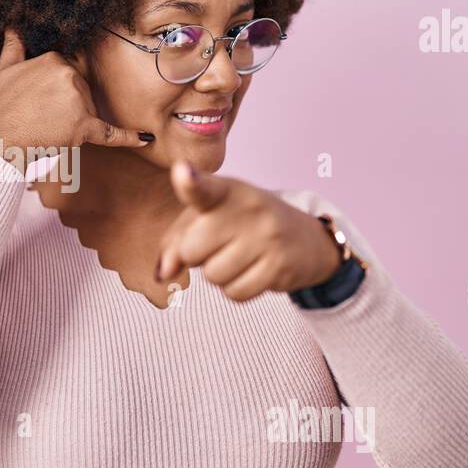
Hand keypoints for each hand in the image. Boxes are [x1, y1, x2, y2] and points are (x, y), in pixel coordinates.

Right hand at [0, 28, 149, 169]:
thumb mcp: (4, 71)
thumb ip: (13, 47)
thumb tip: (12, 27)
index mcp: (53, 59)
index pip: (68, 72)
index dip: (56, 89)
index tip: (43, 100)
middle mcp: (68, 75)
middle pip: (81, 90)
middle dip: (67, 104)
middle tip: (40, 117)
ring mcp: (78, 101)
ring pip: (88, 109)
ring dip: (74, 121)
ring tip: (46, 129)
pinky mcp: (83, 127)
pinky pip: (110, 133)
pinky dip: (128, 137)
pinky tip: (145, 139)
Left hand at [155, 161, 343, 302]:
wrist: (305, 238)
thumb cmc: (241, 226)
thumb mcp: (208, 219)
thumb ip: (176, 241)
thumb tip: (163, 274)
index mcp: (226, 191)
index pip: (204, 189)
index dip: (190, 183)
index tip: (181, 173)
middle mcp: (249, 208)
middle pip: (192, 250)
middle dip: (197, 256)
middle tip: (220, 244)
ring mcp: (268, 236)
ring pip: (213, 276)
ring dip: (218, 274)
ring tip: (239, 257)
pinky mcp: (280, 265)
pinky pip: (235, 293)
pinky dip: (237, 289)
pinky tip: (252, 271)